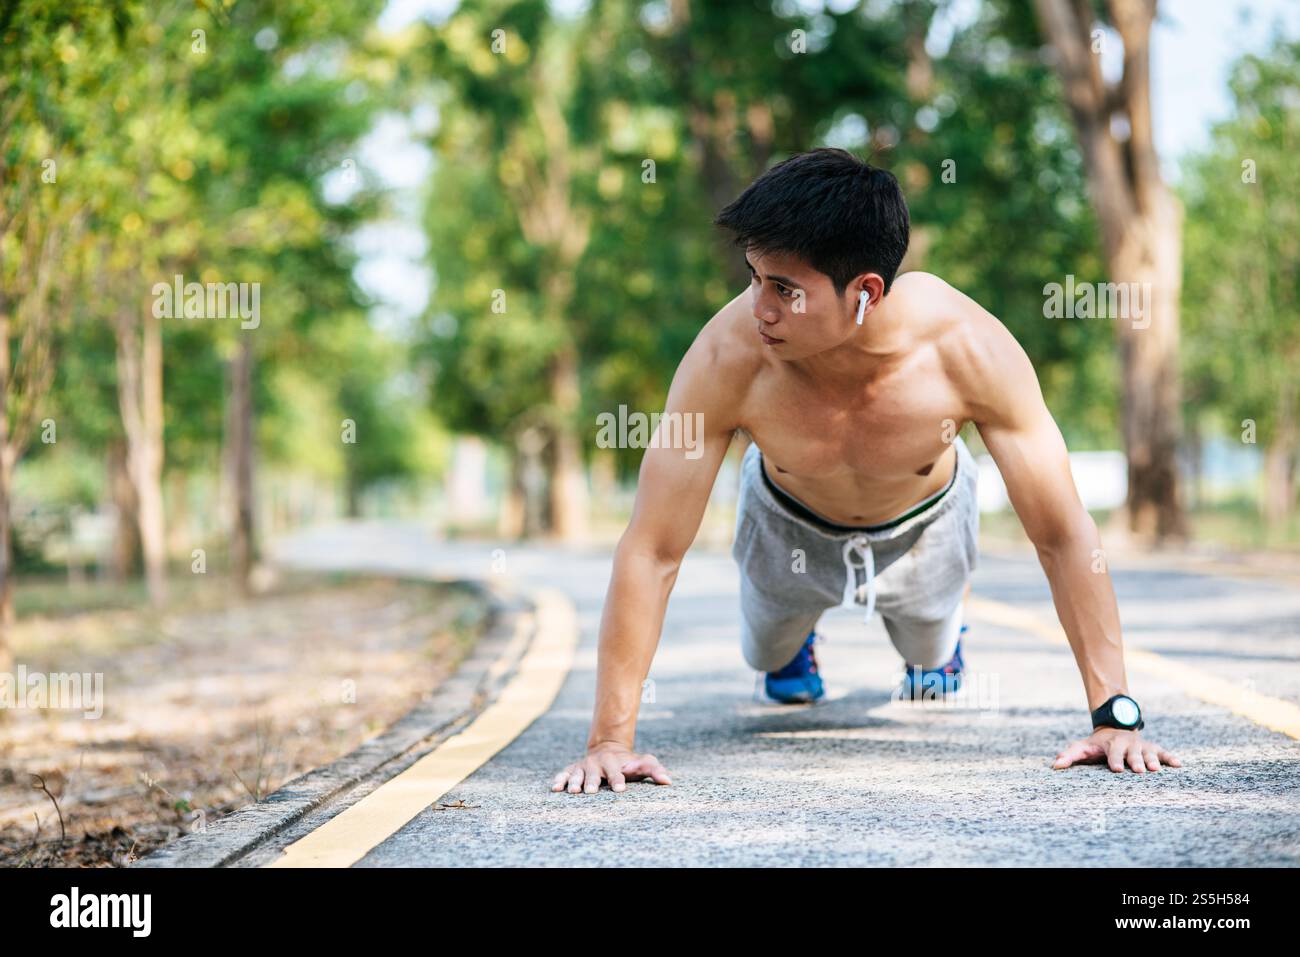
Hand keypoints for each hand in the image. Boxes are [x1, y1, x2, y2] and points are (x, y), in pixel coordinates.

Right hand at [551, 742, 672, 793]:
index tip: (620, 788)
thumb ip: (655, 770)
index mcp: (615, 763)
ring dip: (575, 781)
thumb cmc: (629, 762)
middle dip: (593, 781)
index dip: (618, 779)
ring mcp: (584, 765)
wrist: (608, 748)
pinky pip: (564, 773)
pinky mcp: (573, 768)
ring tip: (573, 791)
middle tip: (591, 791)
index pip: (617, 772)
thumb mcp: (643, 762)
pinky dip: (559, 779)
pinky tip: (555, 788)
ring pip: (578, 773)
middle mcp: (598, 763)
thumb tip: (668, 781)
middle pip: (595, 773)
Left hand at [1053, 727, 1181, 772]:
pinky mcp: (1153, 748)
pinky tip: (1179, 765)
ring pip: (1149, 753)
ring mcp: (1142, 746)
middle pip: (1133, 754)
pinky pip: (1163, 752)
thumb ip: (1069, 755)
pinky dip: (1170, 758)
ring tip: (1157, 769)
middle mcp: (1128, 744)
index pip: (1113, 754)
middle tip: (1140, 771)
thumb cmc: (1097, 743)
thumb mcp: (1082, 746)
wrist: (1115, 726)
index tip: (1117, 770)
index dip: (1115, 761)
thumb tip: (1055, 765)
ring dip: (1154, 761)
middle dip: (1136, 762)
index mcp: (1111, 745)